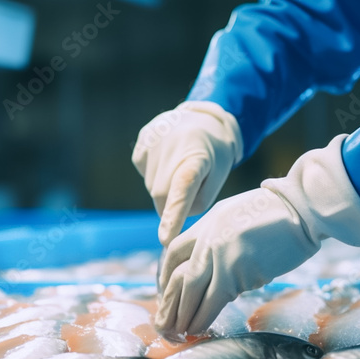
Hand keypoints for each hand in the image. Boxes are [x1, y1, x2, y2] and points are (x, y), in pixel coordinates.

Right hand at [132, 101, 242, 245]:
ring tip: (180, 170)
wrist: (202, 119)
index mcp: (196, 156)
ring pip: (152, 188)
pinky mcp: (141, 144)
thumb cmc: (214, 155)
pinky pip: (145, 175)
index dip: (174, 215)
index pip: (183, 189)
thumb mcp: (217, 177)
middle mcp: (171, 145)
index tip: (165, 239)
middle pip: (162, 195)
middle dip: (171, 206)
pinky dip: (156, 177)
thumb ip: (197, 202)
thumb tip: (169, 218)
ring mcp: (153, 143)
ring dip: (165, 190)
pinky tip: (169, 162)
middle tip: (187, 196)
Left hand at [154, 136, 359, 337]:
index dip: (164, 277)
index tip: (164, 294)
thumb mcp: (235, 215)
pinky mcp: (239, 271)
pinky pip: (215, 300)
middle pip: (177, 276)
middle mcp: (208, 238)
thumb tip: (212, 267)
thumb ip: (218, 236)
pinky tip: (199, 329)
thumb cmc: (277, 215)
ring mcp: (221, 255)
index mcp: (206, 223)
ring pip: (191, 291)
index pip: (173, 253)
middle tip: (164, 324)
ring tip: (179, 333)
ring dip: (183, 316)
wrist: (302, 209)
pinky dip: (203, 317)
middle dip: (169, 304)